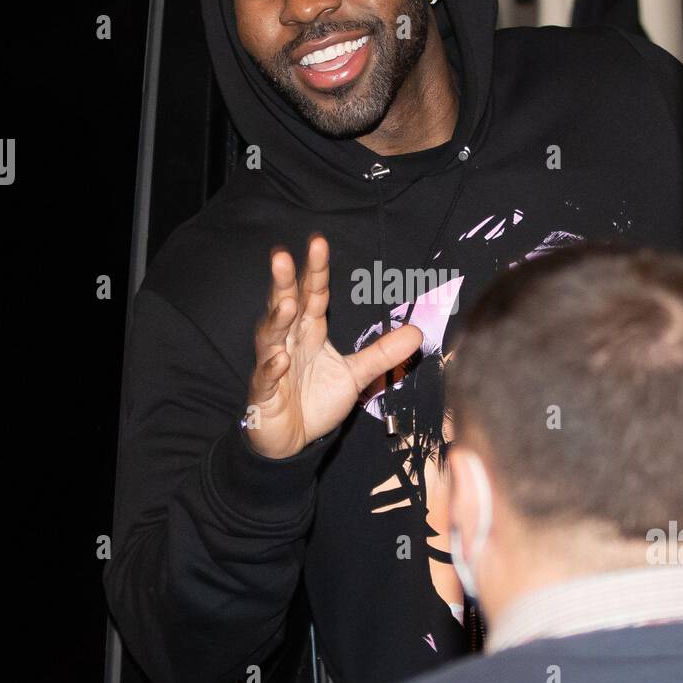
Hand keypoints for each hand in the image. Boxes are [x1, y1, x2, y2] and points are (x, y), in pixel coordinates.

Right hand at [245, 234, 422, 459]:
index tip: (318, 242)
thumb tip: (417, 333)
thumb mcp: (356, 375)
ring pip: (270, 337)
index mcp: (309, 331)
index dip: (315, 270)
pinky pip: (266, 377)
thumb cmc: (316, 400)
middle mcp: (288, 342)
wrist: (293, 440)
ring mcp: (272, 365)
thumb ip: (382, 353)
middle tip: (281, 255)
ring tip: (287, 303)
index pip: (312, 295)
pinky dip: (271, 368)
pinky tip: (279, 360)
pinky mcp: (265, 392)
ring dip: (277, 320)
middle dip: (283, 282)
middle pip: (284, 305)